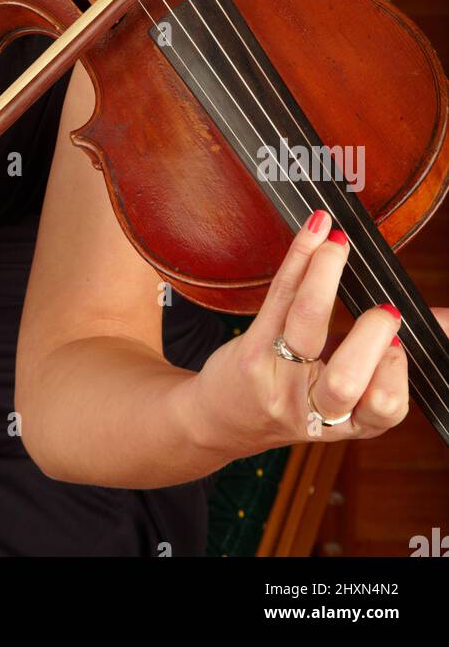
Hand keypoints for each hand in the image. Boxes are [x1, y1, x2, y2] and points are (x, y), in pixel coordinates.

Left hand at [191, 206, 448, 456]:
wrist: (223, 419)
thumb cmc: (297, 396)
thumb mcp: (345, 396)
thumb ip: (389, 359)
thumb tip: (444, 319)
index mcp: (348, 421)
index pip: (384, 409)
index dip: (396, 374)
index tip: (401, 340)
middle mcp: (312, 407)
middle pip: (345, 381)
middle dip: (369, 338)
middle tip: (386, 310)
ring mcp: (277, 378)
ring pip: (305, 327)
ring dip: (325, 278)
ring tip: (341, 245)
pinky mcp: (249, 350)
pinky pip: (278, 296)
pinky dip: (301, 256)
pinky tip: (317, 229)